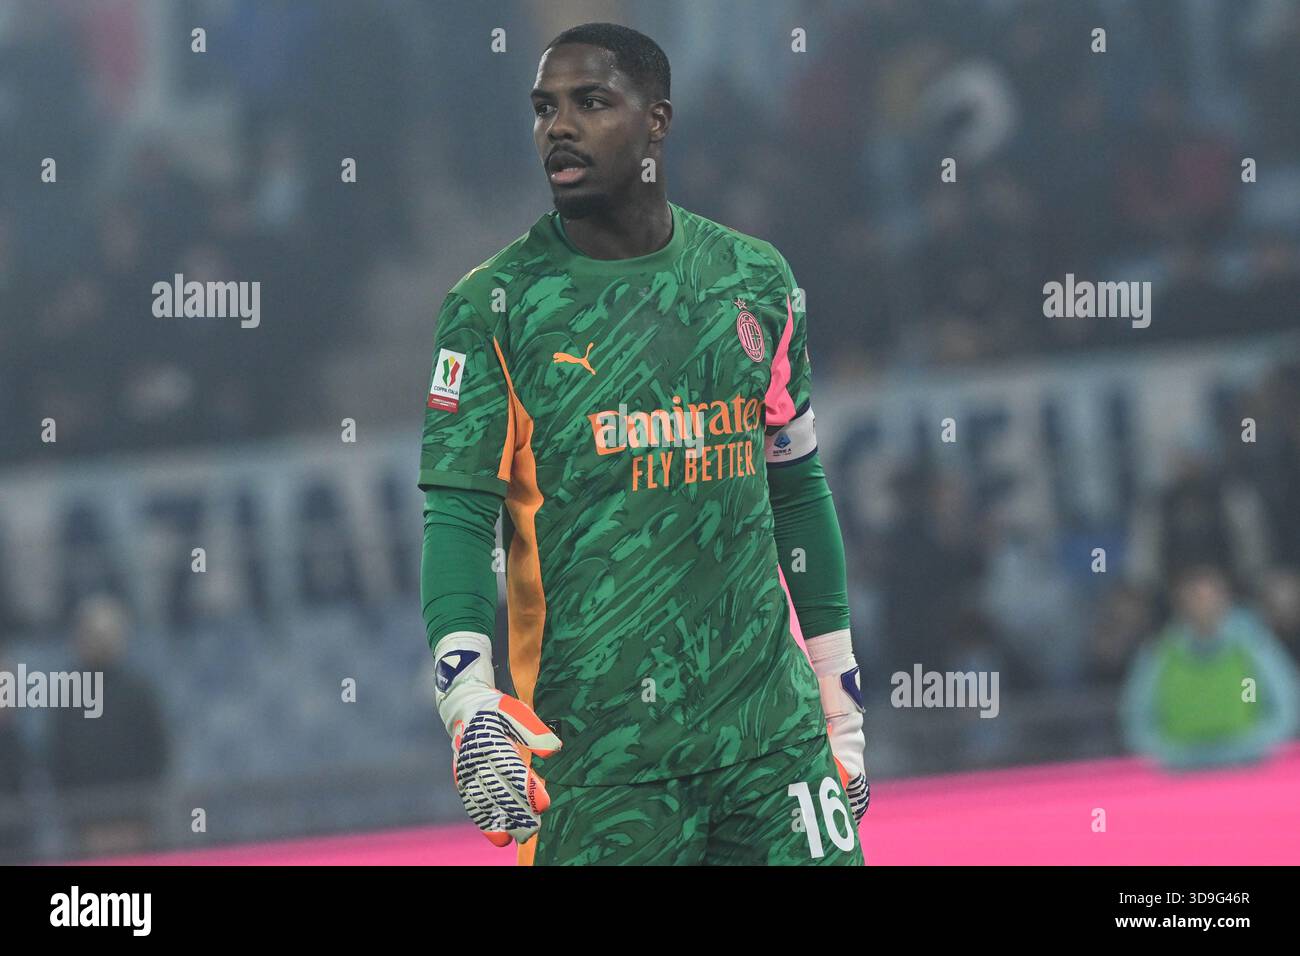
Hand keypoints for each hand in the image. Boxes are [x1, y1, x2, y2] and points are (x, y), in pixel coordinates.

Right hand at [451, 692, 561, 844]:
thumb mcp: (515, 710)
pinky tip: (501, 838)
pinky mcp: (463, 780)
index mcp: (489, 739)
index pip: (510, 769)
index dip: (526, 789)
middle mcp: (475, 758)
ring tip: (524, 835)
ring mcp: (467, 771)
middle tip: (537, 827)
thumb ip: (534, 730)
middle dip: (518, 811)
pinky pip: (473, 804)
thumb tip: (553, 750)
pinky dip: (486, 822)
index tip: (544, 804)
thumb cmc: (496, 710)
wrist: (463, 707)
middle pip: (498, 790)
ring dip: (503, 821)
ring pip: (485, 802)